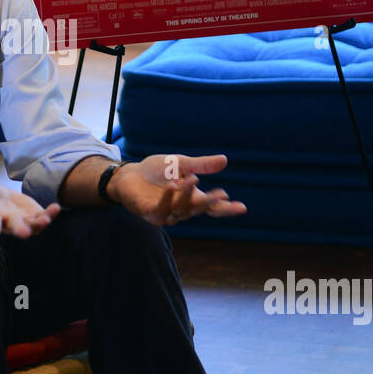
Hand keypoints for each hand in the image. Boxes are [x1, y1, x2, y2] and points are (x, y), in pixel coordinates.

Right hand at [0, 180, 59, 237]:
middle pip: (14, 226)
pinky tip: (56, 207)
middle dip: (20, 229)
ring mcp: (22, 220)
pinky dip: (50, 214)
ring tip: (47, 216)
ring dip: (41, 222)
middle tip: (24, 233)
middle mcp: (8, 222)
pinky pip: (43, 217)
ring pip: (33, 224)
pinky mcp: (33, 214)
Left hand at [108, 154, 245, 226]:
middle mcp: (181, 209)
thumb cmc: (157, 171)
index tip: (242, 208)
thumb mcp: (181, 164)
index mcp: (192, 198)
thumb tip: (224, 160)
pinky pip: (161, 210)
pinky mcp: (150, 213)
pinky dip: (167, 199)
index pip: (212, 207)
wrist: (130, 174)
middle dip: (210, 203)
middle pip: (199, 210)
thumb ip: (201, 165)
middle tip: (221, 195)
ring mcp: (166, 213)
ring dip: (187, 196)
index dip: (226, 208)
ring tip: (192, 179)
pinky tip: (172, 187)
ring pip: (181, 210)